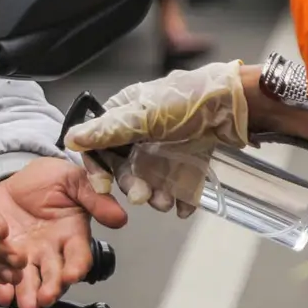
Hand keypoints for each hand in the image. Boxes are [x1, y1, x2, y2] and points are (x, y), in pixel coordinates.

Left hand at [0, 156, 126, 307]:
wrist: (15, 178)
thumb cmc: (49, 180)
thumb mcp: (73, 180)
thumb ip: (94, 199)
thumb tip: (120, 217)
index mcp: (72, 235)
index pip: (79, 256)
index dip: (77, 267)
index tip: (73, 274)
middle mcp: (52, 252)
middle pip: (54, 275)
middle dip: (51, 288)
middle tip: (46, 298)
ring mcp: (28, 256)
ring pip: (31, 281)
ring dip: (28, 296)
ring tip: (27, 307)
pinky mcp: (4, 256)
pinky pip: (3, 274)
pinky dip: (3, 287)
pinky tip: (2, 294)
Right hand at [65, 62, 250, 216]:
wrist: (236, 106)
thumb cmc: (189, 101)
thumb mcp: (144, 115)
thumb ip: (108, 130)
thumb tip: (72, 138)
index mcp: (125, 113)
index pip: (100, 145)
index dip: (99, 167)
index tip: (103, 187)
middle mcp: (142, 130)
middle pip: (126, 167)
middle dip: (134, 185)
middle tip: (143, 197)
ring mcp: (165, 144)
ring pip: (151, 178)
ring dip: (158, 195)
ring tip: (168, 203)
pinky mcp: (187, 156)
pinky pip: (177, 182)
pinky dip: (180, 197)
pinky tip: (184, 207)